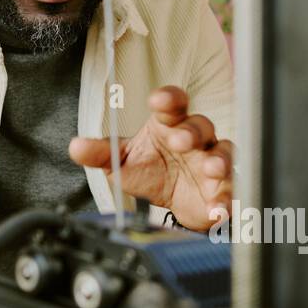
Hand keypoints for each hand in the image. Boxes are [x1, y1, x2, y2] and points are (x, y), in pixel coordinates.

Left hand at [68, 86, 233, 230]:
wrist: (173, 204)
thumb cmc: (152, 170)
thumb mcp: (124, 160)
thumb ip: (102, 153)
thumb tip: (75, 146)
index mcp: (169, 125)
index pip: (173, 104)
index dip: (169, 99)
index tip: (158, 100)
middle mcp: (195, 139)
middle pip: (201, 125)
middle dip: (191, 132)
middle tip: (179, 141)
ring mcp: (212, 161)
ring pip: (224, 151)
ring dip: (219, 160)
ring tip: (212, 169)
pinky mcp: (223, 188)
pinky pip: (231, 190)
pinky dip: (226, 200)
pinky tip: (219, 208)